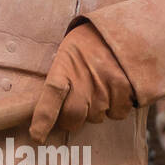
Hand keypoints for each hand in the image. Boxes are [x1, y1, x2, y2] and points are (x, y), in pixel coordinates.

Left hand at [29, 23, 135, 142]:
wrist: (124, 29)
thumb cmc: (88, 44)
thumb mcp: (66, 54)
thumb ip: (59, 80)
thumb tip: (49, 111)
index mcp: (65, 67)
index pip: (51, 95)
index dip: (43, 119)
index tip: (37, 136)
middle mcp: (85, 78)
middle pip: (75, 116)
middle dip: (72, 121)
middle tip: (73, 111)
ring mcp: (106, 85)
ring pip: (97, 117)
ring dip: (96, 111)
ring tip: (97, 89)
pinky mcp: (126, 89)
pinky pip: (118, 114)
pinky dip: (116, 108)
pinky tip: (114, 91)